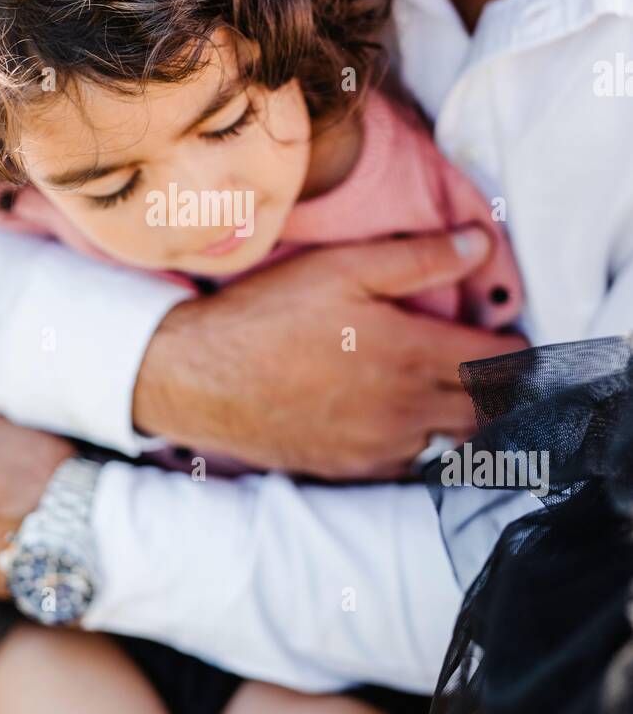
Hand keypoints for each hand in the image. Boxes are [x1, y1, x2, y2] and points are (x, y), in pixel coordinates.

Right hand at [133, 227, 526, 480]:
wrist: (199, 379)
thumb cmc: (267, 316)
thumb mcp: (342, 267)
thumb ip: (418, 258)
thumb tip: (480, 244)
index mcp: (413, 354)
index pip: (498, 364)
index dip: (515, 351)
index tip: (510, 338)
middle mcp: (407, 408)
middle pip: (487, 412)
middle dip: (499, 390)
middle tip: (489, 367)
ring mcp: (381, 446)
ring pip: (453, 443)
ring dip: (464, 421)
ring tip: (454, 395)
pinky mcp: (352, 469)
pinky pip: (412, 465)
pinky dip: (422, 445)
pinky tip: (403, 421)